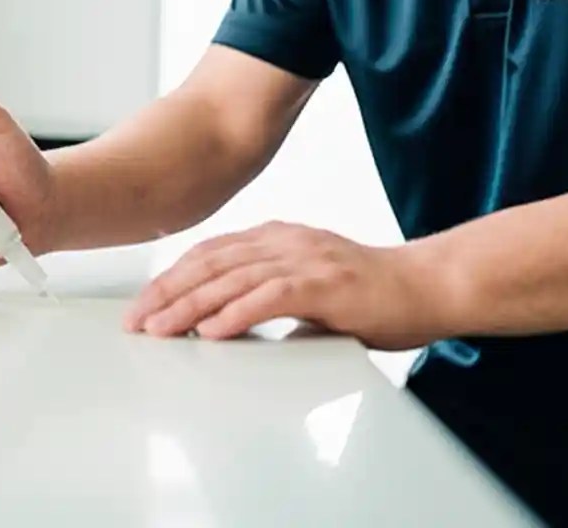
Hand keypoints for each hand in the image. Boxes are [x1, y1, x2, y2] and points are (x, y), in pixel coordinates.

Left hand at [123, 222, 449, 349]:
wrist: (432, 285)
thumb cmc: (376, 294)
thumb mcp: (311, 291)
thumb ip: (273, 297)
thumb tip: (234, 323)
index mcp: (278, 239)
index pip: (211, 254)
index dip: (172, 278)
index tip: (143, 303)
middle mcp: (285, 242)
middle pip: (210, 263)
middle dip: (166, 292)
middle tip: (134, 319)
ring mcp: (304, 259)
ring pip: (232, 279)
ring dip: (189, 305)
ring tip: (158, 328)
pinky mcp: (325, 283)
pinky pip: (270, 296)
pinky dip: (235, 313)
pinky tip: (210, 329)